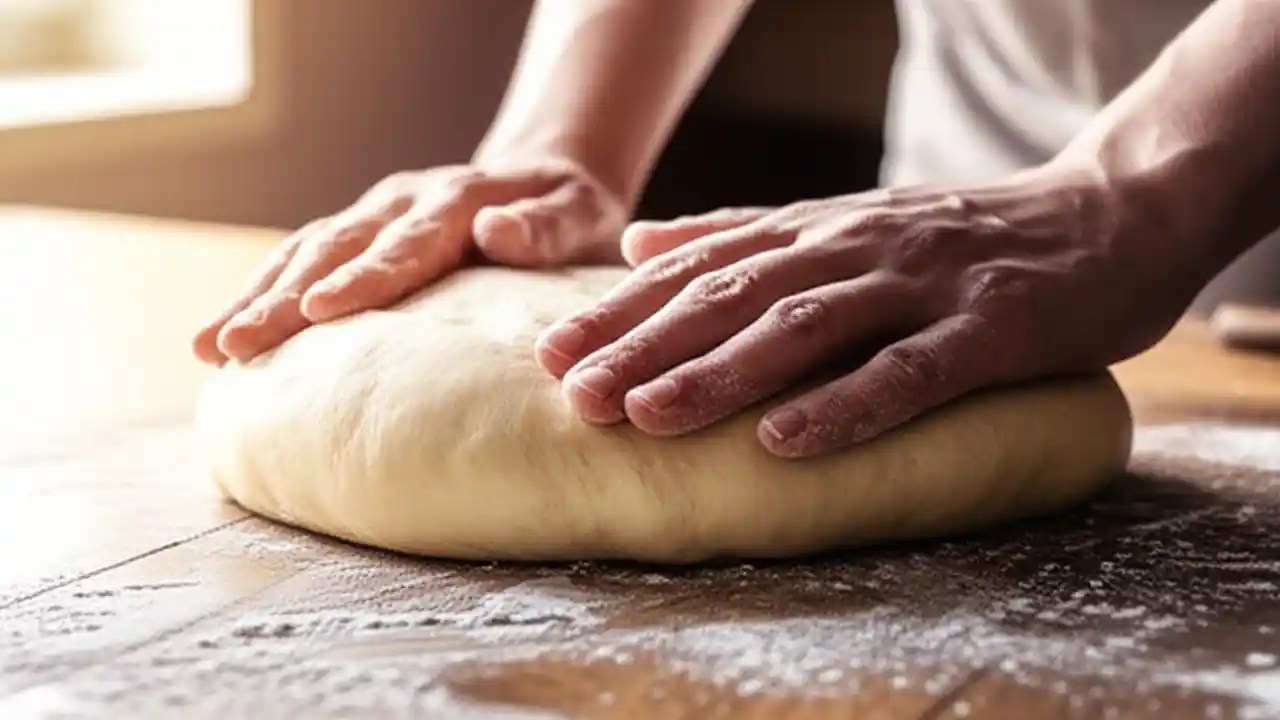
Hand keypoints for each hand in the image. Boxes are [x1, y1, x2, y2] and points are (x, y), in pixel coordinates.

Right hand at [194, 158, 625, 364]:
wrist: (545, 176)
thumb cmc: (572, 211)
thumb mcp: (582, 214)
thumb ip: (546, 227)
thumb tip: (495, 229)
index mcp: (457, 202)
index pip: (405, 246)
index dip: (362, 279)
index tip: (317, 310)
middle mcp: (404, 202)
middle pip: (336, 249)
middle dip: (281, 298)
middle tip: (233, 345)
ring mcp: (376, 213)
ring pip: (304, 252)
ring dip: (255, 297)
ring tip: (207, 347)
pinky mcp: (361, 231)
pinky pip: (302, 257)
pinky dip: (262, 290)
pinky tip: (226, 332)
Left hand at [535, 162, 1209, 457]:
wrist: (1108, 212)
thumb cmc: (963, 233)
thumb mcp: (844, 221)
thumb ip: (742, 233)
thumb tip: (638, 243)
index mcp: (817, 228)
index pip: (702, 269)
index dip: (624, 311)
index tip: (552, 352)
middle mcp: (856, 247)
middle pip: (736, 297)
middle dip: (648, 345)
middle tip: (573, 392)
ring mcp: (924, 284)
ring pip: (807, 327)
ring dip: (723, 373)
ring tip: (649, 415)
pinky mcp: (991, 328)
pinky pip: (910, 372)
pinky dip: (846, 406)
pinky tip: (784, 442)